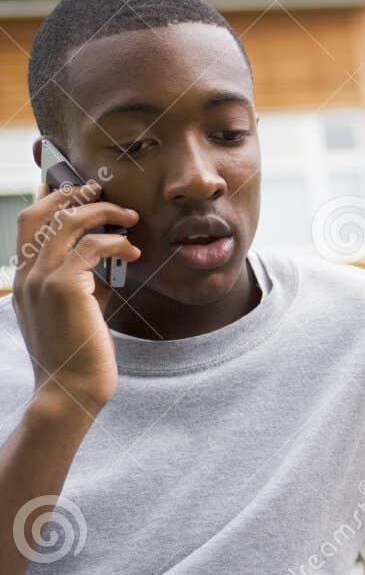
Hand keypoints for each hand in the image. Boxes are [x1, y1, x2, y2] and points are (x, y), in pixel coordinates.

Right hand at [11, 181, 139, 411]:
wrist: (71, 389)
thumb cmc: (79, 353)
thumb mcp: (78, 309)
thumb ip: (86, 279)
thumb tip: (110, 253)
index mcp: (22, 279)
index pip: (27, 224)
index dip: (48, 197)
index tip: (73, 185)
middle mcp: (25, 275)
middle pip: (39, 212)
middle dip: (72, 193)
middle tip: (103, 191)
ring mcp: (40, 279)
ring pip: (67, 221)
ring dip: (103, 211)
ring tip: (129, 217)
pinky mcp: (64, 288)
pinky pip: (92, 246)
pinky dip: (117, 241)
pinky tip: (133, 252)